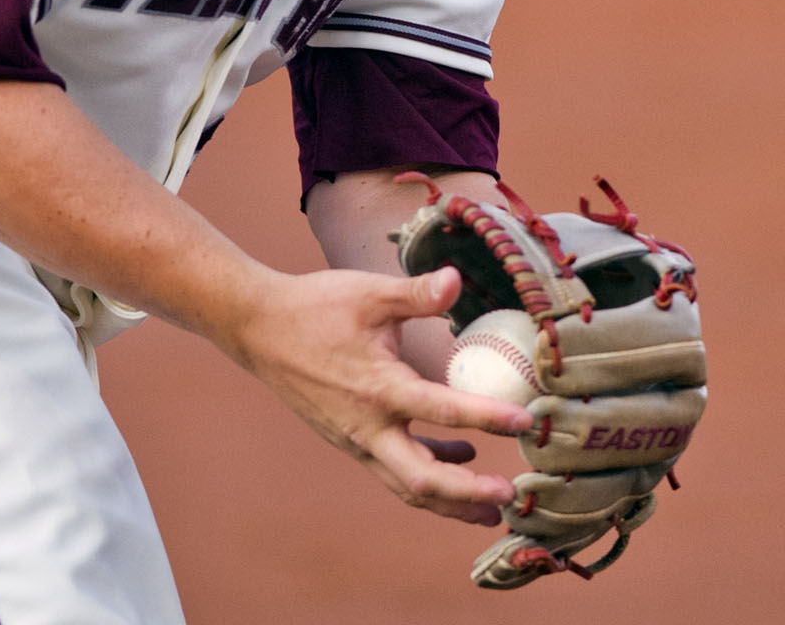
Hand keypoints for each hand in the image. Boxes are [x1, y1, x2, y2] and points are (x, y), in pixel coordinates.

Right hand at [233, 263, 531, 523]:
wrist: (260, 328)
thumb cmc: (315, 307)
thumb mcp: (370, 293)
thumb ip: (417, 293)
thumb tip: (456, 279)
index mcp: (378, 389)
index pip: (442, 411)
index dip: (487, 418)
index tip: (525, 422)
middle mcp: (368, 427)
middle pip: (423, 482)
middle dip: (469, 496)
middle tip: (512, 499)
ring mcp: (357, 440)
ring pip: (408, 485)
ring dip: (452, 499)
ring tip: (493, 506)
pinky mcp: (351, 439)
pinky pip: (394, 468)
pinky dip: (428, 470)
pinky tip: (458, 456)